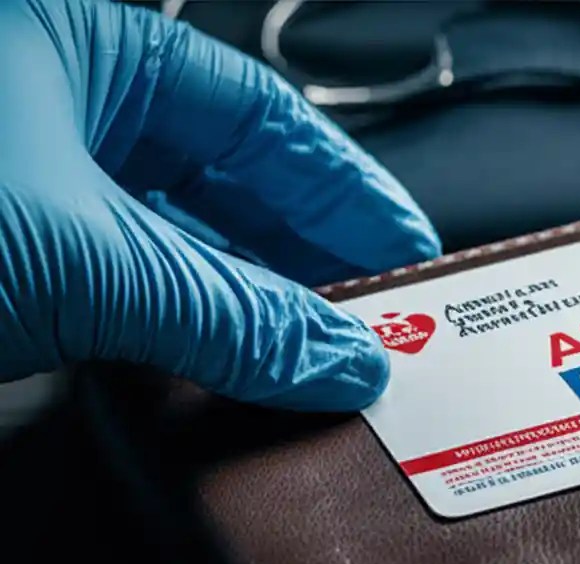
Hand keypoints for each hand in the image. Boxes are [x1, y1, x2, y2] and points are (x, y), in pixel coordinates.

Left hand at [0, 0, 438, 410]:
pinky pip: (124, 290)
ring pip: (179, 242)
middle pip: (229, 182)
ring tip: (320, 352)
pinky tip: (234, 366)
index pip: (263, 118)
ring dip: (250, 303)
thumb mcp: (91, 261)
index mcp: (87, 50)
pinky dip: (184, 332)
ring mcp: (32, 185)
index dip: (349, 189)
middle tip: (379, 317)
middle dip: (309, 256)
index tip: (409, 249)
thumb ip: (231, 315)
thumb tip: (338, 356)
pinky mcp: (11, 262)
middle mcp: (63, 108)